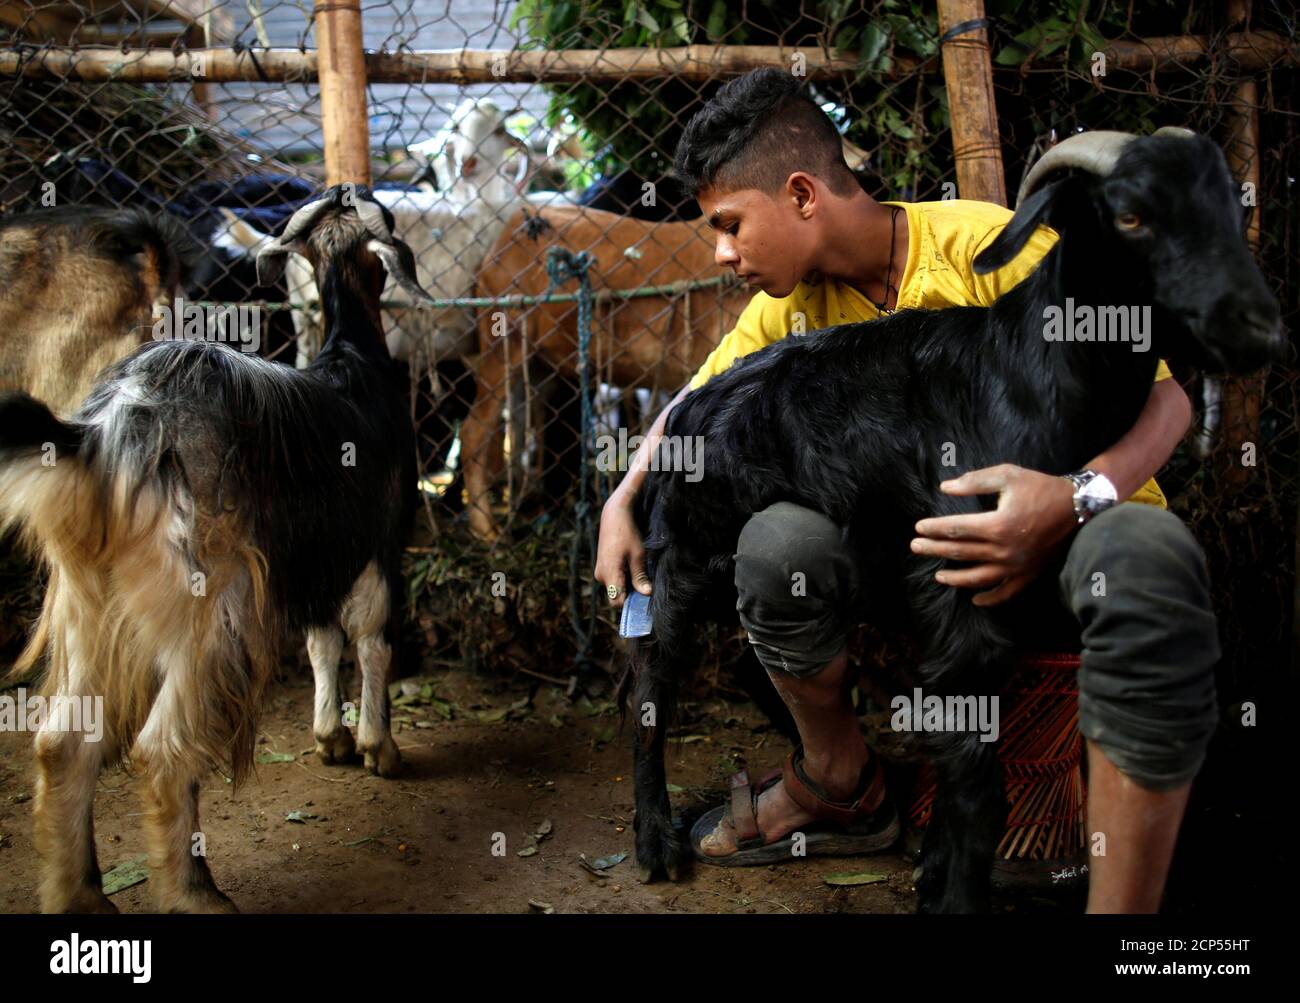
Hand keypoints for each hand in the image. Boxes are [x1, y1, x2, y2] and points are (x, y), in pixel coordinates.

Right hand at [595, 496, 651, 608]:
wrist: (614, 515)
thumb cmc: (627, 533)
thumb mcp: (638, 555)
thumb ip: (640, 577)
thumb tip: (646, 594)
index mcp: (609, 574)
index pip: (617, 602)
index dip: (630, 604)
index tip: (644, 599)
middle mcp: (601, 576)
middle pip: (617, 596)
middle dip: (631, 594)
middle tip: (646, 584)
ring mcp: (600, 571)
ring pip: (616, 588)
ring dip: (628, 585)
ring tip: (640, 571)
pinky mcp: (602, 567)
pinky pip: (613, 580)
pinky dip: (623, 578)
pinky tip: (632, 566)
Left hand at [910, 464, 1076, 605]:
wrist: (1077, 505)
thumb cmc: (1040, 487)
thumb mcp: (1007, 475)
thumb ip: (974, 481)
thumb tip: (946, 488)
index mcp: (997, 524)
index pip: (956, 529)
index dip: (934, 528)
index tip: (918, 528)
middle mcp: (1004, 550)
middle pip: (961, 552)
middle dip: (935, 549)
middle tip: (915, 547)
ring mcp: (1016, 566)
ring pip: (978, 578)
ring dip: (955, 578)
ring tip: (938, 576)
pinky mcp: (1029, 574)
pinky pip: (1006, 592)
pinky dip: (989, 599)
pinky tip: (975, 599)